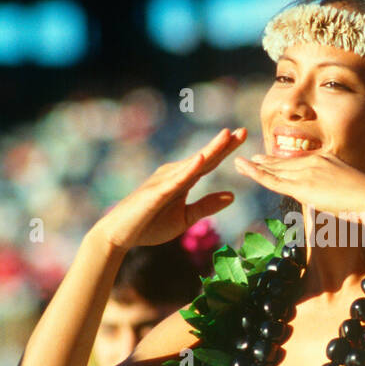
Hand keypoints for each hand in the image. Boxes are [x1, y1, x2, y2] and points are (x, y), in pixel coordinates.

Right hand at [92, 127, 245, 250]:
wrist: (120, 235)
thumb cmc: (150, 225)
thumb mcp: (185, 218)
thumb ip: (207, 206)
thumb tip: (233, 196)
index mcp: (183, 179)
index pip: (209, 163)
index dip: (226, 150)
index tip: (244, 136)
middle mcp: (174, 174)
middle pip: (204, 158)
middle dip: (223, 144)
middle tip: (244, 131)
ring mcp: (164, 182)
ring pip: (192, 164)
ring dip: (210, 150)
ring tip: (226, 136)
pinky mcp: (155, 193)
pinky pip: (175, 180)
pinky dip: (189, 169)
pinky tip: (201, 159)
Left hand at [233, 147, 364, 220]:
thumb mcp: (350, 190)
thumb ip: (338, 190)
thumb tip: (336, 199)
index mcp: (326, 159)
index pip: (299, 161)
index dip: (284, 161)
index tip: (274, 160)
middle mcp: (314, 161)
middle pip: (284, 162)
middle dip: (267, 161)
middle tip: (252, 159)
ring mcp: (306, 172)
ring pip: (275, 170)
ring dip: (255, 166)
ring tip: (240, 163)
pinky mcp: (301, 187)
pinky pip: (273, 180)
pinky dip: (256, 174)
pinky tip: (244, 169)